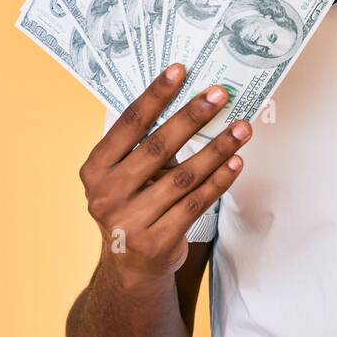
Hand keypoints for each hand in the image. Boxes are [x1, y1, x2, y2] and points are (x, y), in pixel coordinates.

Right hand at [78, 63, 250, 285]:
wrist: (130, 267)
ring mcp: (129, 220)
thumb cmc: (135, 206)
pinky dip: (219, 181)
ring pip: (183, 177)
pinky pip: (195, 204)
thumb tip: (192, 101)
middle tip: (219, 94)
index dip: (155, 95)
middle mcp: (106, 194)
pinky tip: (236, 163)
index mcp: (95, 169)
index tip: (180, 70)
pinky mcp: (155, 242)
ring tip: (241, 128)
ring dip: (217, 149)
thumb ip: (148, 145)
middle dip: (192, 116)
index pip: (128, 124)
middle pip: (157, 146)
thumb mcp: (127, 176)